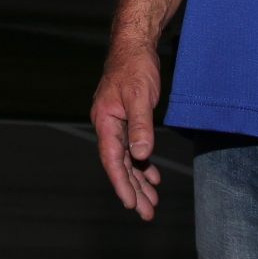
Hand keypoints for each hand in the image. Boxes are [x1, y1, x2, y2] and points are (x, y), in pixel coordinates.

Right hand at [90, 42, 164, 220]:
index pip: (112, 160)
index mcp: (105, 121)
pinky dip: (142, 163)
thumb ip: (140, 126)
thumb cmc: (135, 66)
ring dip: (139, 180)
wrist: (134, 45)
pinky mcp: (127, 119)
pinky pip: (133, 148)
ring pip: (127, 159)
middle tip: (147, 213)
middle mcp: (108, 125)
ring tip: (151, 202)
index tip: (132, 204)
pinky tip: (151, 175)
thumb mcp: (140, 96)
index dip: (121, 183)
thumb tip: (140, 156)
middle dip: (133, 190)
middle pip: (119, 165)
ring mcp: (117, 123)